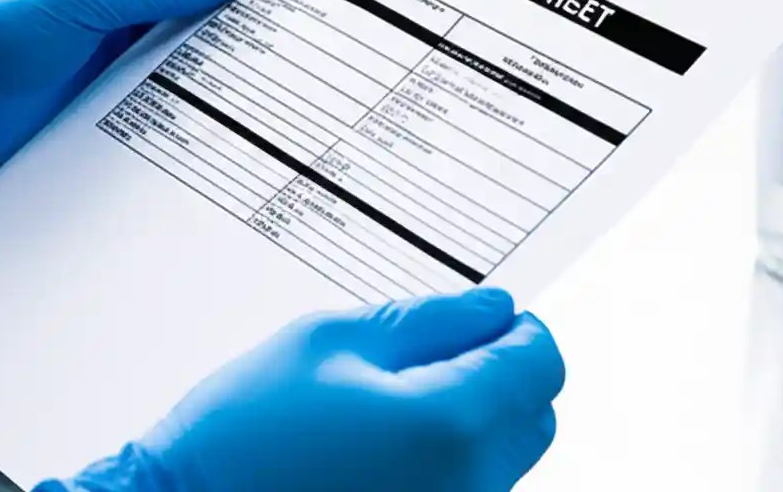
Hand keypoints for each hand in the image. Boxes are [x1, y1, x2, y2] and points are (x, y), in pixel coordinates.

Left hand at [0, 0, 250, 197]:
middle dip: (221, 24)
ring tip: (250, 78)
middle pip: (182, 13)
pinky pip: (153, 103)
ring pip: (172, 61)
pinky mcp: (101, 106)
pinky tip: (209, 114)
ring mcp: (105, 60)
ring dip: (203, 69)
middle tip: (269, 37)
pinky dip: (180, 108)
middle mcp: (108, 12)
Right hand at [40, 289, 564, 491]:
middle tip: (428, 358)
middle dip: (500, 374)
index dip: (516, 329)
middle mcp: (468, 486)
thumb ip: (428, 319)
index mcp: (451, 424)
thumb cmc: (241, 439)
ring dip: (473, 419)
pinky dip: (446, 461)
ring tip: (386, 409)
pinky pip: (467, 490)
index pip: (541, 362)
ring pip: (504, 457)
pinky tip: (383, 451)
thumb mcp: (330, 341)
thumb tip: (493, 308)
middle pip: (535, 414)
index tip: (485, 320)